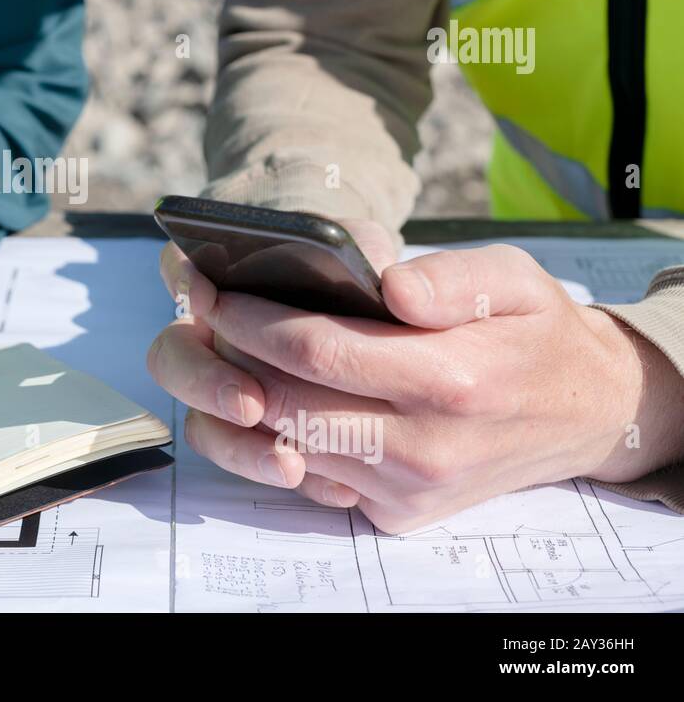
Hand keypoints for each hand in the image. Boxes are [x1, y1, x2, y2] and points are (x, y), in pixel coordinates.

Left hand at [150, 227, 683, 532]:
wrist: (587, 413)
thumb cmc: (536, 332)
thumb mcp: (513, 278)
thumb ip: (449, 276)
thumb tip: (385, 282)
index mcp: (451, 379)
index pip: (317, 351)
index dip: (252, 320)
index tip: (216, 291)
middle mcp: (425, 447)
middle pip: (285, 405)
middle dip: (230, 358)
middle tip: (203, 316)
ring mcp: (408, 490)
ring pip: (288, 448)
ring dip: (243, 401)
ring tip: (227, 350)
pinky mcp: (398, 514)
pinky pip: (312, 479)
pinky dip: (278, 439)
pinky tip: (269, 395)